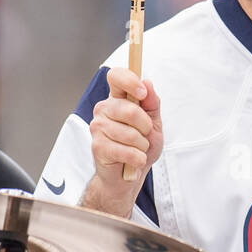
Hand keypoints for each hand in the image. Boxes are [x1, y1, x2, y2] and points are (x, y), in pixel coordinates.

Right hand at [81, 66, 162, 216]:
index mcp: (117, 99)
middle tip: (144, 136)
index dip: (129, 80)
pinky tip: (133, 161)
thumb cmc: (140, 147)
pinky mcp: (97, 146)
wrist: (129, 175)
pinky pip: (127, 151)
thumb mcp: (153, 124)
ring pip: (130, 134)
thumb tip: (148, 83)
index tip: (142, 92)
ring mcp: (98, 127)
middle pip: (129, 109)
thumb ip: (152, 104)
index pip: (116, 76)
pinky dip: (137, 159)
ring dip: (142, 146)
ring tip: (137, 150)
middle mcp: (104, 109)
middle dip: (146, 127)